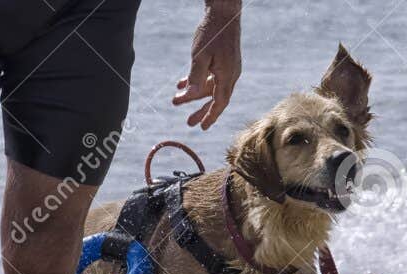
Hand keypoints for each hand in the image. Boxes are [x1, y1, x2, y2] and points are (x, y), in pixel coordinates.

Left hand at [173, 0, 241, 129]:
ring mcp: (228, 68)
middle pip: (216, 98)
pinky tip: (181, 83)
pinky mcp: (223, 61)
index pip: (220, 102)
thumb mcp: (200, 55)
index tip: (202, 128)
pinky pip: (210, 76)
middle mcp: (230, 74)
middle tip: (189, 122)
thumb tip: (190, 95)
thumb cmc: (212, 33)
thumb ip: (196, 76)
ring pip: (210, 87)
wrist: (223, 13)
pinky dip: (196, 81)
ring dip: (194, 95)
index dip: (211, 116)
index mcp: (227, 75)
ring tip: (176, 100)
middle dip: (202, 110)